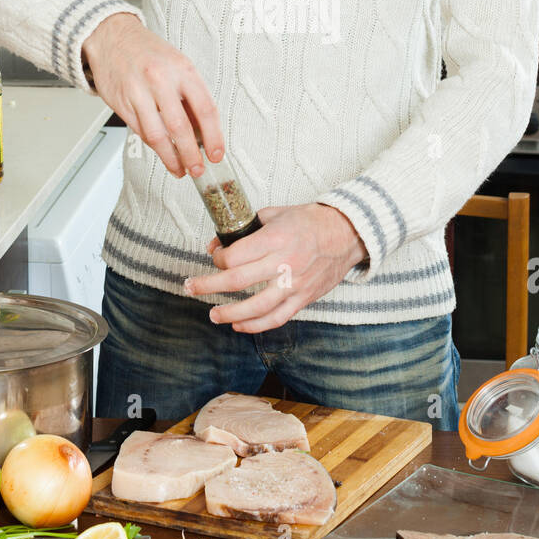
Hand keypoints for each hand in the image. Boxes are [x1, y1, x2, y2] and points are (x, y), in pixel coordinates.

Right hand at [82, 13, 223, 177]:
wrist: (112, 36)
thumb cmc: (149, 52)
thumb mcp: (178, 64)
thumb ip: (191, 95)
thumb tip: (204, 131)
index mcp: (183, 69)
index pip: (205, 109)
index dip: (214, 137)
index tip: (216, 154)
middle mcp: (161, 80)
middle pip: (180, 127)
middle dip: (191, 154)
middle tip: (198, 169)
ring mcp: (139, 92)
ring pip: (157, 135)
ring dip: (170, 157)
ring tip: (179, 169)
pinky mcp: (122, 102)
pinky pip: (140, 131)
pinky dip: (153, 145)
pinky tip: (161, 152)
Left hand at [184, 202, 368, 332]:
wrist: (348, 233)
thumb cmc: (311, 221)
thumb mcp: (277, 213)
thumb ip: (248, 226)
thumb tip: (220, 242)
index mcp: (275, 238)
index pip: (234, 256)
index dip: (217, 259)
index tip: (214, 257)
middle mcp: (283, 263)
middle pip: (236, 282)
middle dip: (208, 286)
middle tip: (190, 288)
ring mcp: (294, 284)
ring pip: (255, 307)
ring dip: (229, 313)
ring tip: (213, 314)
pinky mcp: (303, 298)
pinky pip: (276, 318)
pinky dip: (255, 325)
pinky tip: (239, 326)